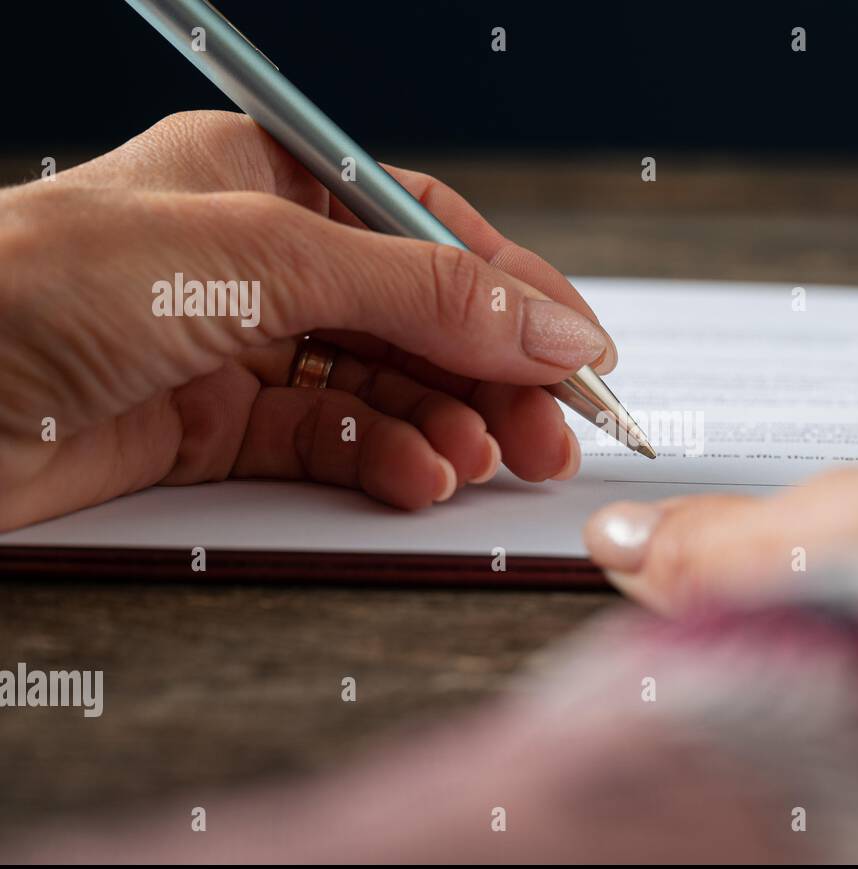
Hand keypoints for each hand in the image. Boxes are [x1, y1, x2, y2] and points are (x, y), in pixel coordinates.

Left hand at [0, 111, 615, 530]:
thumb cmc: (34, 285)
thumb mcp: (257, 261)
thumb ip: (414, 294)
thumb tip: (543, 323)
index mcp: (265, 180)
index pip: (425, 231)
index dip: (511, 289)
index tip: (582, 350)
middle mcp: (257, 261)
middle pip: (414, 316)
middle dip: (490, 373)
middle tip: (552, 432)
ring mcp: (237, 347)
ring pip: (381, 385)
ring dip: (444, 425)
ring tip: (484, 461)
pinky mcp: (213, 427)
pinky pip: (330, 440)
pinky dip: (383, 460)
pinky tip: (416, 478)